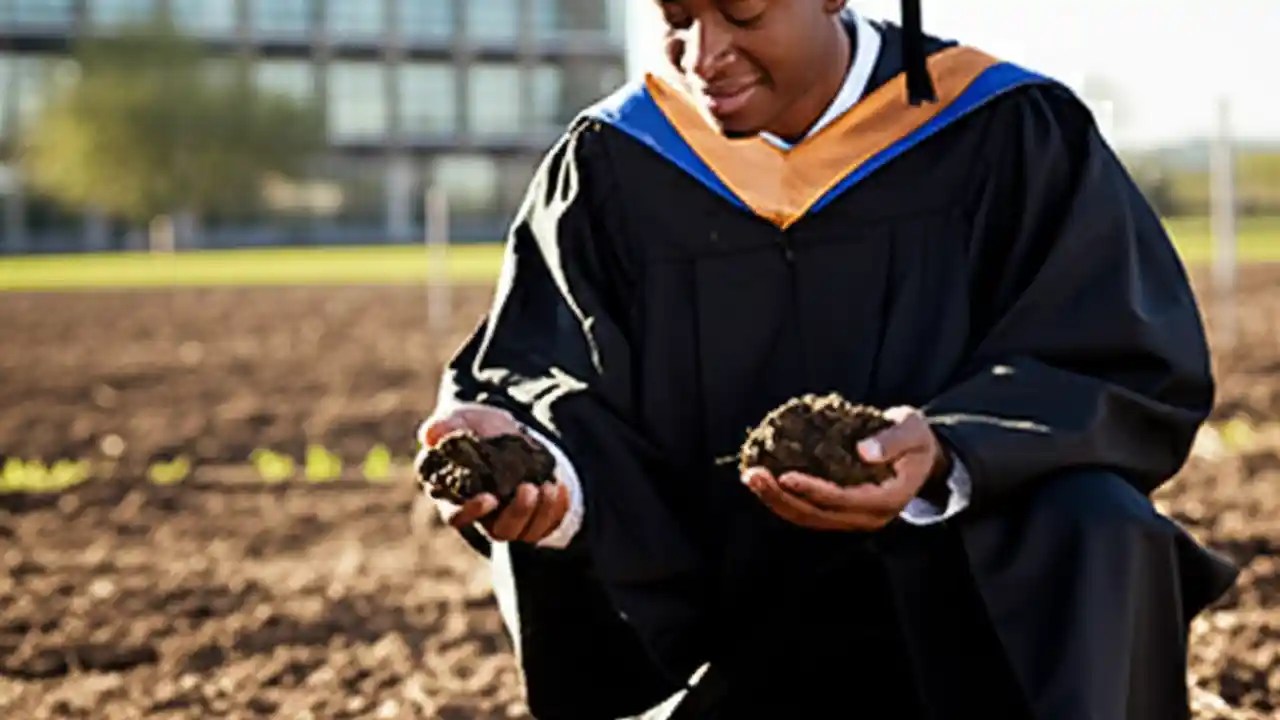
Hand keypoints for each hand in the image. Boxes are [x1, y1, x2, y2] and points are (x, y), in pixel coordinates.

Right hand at [417, 404, 569, 543]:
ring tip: (549, 486)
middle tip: (528, 489)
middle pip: (499, 530)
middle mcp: (483, 515)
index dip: (471, 512)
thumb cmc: (474, 426)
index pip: (457, 517)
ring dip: (540, 512)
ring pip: (525, 531)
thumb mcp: (459, 419)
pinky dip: (557, 509)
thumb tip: (430, 436)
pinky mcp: (533, 516)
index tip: (489, 498)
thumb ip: (444, 426)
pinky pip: (548, 524)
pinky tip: (559, 486)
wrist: (505, 428)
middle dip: (517, 513)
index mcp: (455, 497)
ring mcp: (509, 518)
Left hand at [741, 406, 949, 531]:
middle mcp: (870, 517)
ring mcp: (854, 518)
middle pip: (819, 514)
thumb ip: (892, 439)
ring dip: (776, 501)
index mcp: (888, 498)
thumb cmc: (915, 439)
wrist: (922, 458)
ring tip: (751, 478)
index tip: (785, 475)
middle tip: (754, 476)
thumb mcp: (912, 430)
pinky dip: (784, 499)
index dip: (814, 490)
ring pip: (809, 518)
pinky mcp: (842, 513)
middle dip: (782, 498)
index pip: (845, 499)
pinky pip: (809, 512)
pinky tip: (762, 481)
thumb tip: (863, 451)